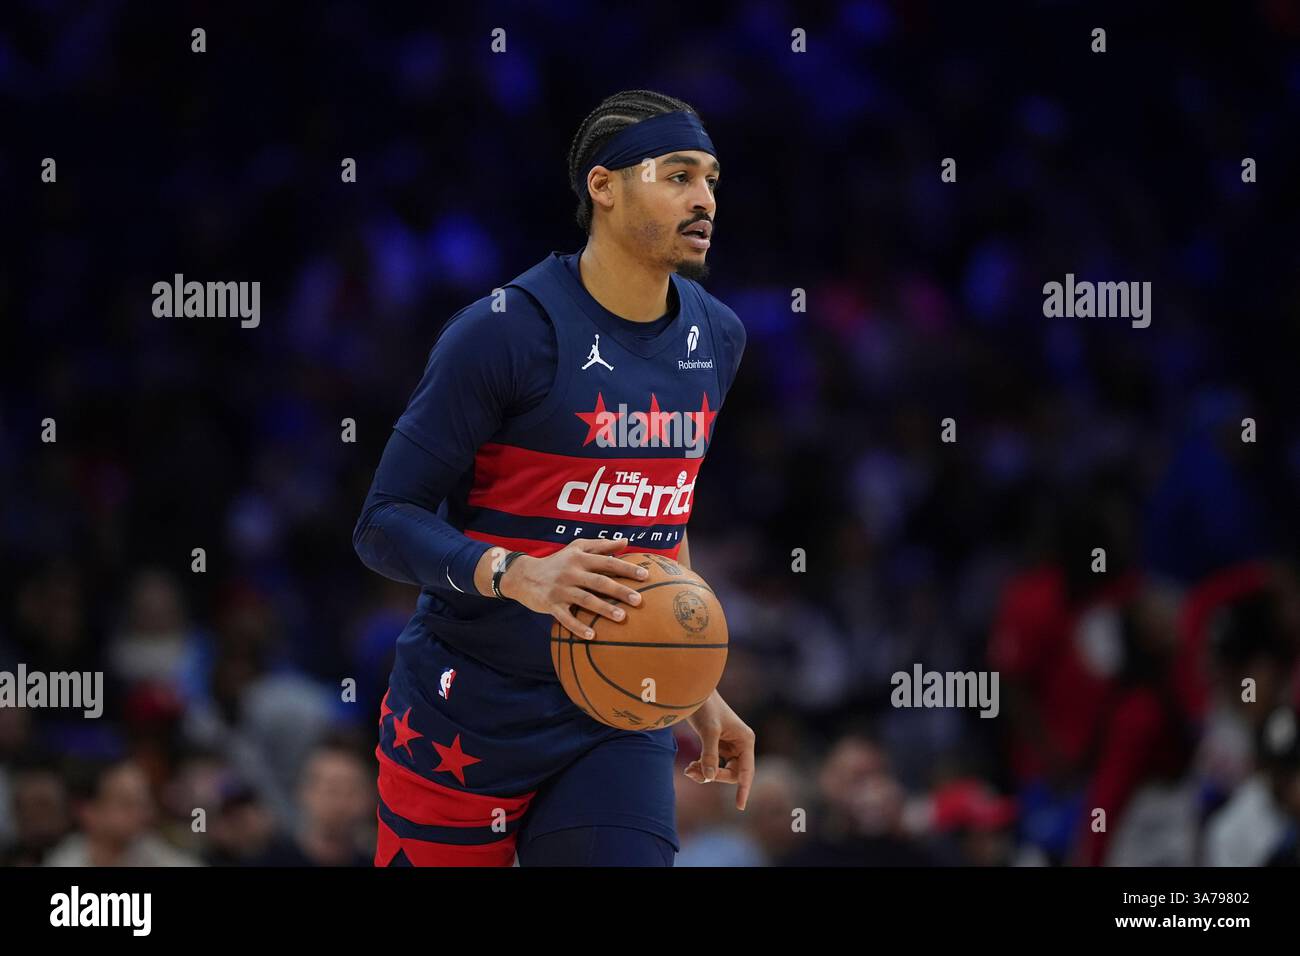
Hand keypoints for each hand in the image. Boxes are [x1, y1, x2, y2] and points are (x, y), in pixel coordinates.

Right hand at [496, 538, 648, 639]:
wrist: (523, 575)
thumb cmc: (557, 561)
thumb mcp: (576, 548)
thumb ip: (601, 545)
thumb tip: (626, 541)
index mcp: (580, 558)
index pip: (607, 562)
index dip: (626, 568)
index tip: (645, 576)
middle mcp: (572, 573)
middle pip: (600, 582)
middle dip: (620, 591)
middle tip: (639, 600)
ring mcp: (561, 590)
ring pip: (585, 600)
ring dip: (604, 609)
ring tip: (622, 617)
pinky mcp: (551, 605)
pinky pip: (566, 618)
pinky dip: (578, 627)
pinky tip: (593, 635)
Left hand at [684, 691, 755, 810]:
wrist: (692, 690)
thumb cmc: (705, 706)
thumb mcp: (708, 730)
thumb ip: (709, 755)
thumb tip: (709, 778)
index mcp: (745, 740)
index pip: (746, 771)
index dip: (744, 789)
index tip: (740, 806)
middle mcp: (740, 744)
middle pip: (733, 774)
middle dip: (715, 777)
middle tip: (694, 773)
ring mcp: (729, 745)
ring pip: (721, 771)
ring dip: (706, 774)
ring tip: (688, 770)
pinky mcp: (717, 745)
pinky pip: (713, 765)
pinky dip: (702, 767)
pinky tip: (690, 766)